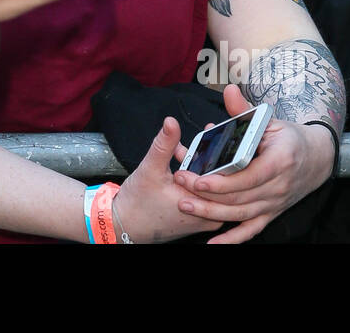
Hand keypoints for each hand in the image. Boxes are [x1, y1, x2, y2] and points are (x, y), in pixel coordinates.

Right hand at [111, 116, 225, 242]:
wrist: (126, 226)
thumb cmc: (137, 204)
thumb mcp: (149, 169)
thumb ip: (163, 144)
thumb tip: (171, 123)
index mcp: (200, 205)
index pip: (223, 175)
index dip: (217, 150)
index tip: (210, 133)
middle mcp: (208, 216)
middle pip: (221, 181)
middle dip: (208, 157)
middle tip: (198, 139)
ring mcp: (205, 219)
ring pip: (214, 188)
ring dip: (202, 168)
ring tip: (183, 153)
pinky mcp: (200, 219)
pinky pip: (207, 195)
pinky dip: (198, 179)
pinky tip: (183, 167)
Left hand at [170, 85, 333, 243]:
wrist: (317, 159)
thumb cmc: (288, 137)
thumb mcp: (269, 121)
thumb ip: (245, 111)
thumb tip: (229, 90)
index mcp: (279, 161)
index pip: (247, 177)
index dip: (222, 182)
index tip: (198, 179)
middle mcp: (278, 187)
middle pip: (239, 197)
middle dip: (208, 195)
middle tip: (181, 186)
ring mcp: (275, 203)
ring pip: (240, 214)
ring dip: (212, 213)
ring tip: (185, 205)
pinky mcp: (272, 213)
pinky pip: (251, 230)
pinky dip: (232, 240)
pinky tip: (212, 245)